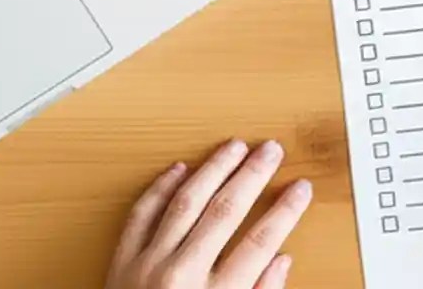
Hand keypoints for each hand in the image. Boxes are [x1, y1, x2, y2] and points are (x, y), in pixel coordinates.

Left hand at [106, 139, 312, 288]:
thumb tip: (281, 263)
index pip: (261, 241)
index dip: (286, 210)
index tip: (300, 188)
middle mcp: (182, 276)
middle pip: (226, 211)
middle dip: (254, 175)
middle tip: (272, 150)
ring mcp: (148, 265)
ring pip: (185, 202)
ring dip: (212, 169)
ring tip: (234, 146)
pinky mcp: (121, 264)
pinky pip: (141, 215)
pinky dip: (159, 189)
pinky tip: (178, 168)